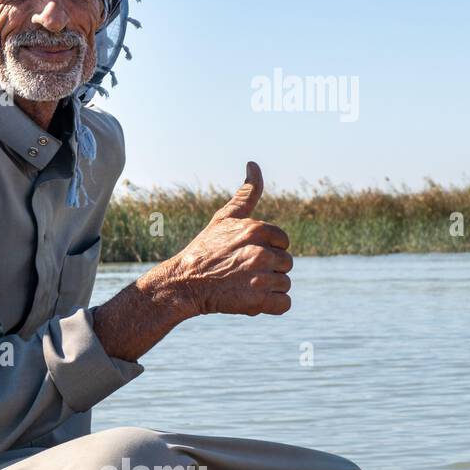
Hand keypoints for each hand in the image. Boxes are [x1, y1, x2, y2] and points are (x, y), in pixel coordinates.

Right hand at [163, 161, 292, 317]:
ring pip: (284, 284)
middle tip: (240, 272)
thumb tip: (253, 163)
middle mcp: (261, 252)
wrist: (183, 283)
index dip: (267, 250)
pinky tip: (249, 300)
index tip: (245, 254)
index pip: (283, 242)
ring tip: (242, 286)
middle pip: (286, 264)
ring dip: (267, 288)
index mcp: (257, 230)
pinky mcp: (258, 301)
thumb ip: (246, 194)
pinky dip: (270, 306)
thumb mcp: (224, 218)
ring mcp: (260, 277)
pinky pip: (283, 304)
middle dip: (267, 270)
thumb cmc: (205, 249)